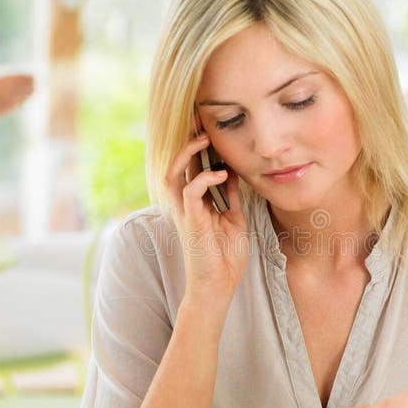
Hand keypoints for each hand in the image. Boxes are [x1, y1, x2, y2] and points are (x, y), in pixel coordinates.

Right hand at [165, 133, 247, 299]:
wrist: (219, 286)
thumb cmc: (224, 257)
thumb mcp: (233, 219)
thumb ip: (230, 197)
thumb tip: (233, 173)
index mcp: (194, 203)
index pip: (190, 167)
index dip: (196, 146)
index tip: (207, 126)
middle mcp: (185, 205)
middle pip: (176, 164)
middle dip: (185, 141)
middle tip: (199, 121)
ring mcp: (185, 213)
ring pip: (173, 174)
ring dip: (186, 154)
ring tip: (202, 139)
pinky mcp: (191, 222)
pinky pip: (189, 193)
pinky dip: (202, 179)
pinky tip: (220, 173)